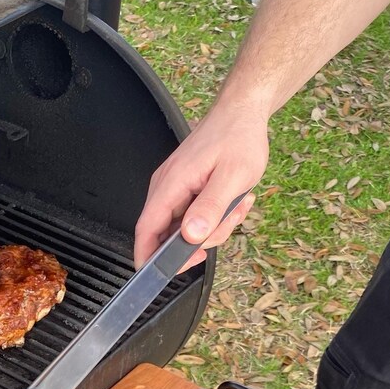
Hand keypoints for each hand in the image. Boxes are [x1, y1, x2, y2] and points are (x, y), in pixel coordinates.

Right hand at [133, 99, 269, 269]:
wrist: (243, 112)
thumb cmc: (238, 138)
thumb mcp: (233, 176)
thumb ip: (211, 207)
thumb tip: (191, 235)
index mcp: (171, 185)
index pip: (147, 229)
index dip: (148, 257)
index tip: (159, 276)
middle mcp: (166, 189)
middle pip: (168, 234)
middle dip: (200, 239)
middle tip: (228, 222)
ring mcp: (175, 190)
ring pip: (186, 228)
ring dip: (215, 225)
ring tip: (236, 204)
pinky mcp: (186, 190)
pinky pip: (194, 216)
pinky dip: (215, 216)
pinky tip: (232, 200)